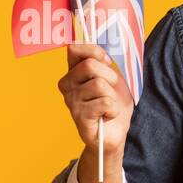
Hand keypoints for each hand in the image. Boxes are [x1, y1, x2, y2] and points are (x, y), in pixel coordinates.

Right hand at [59, 40, 132, 182]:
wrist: (115, 133)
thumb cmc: (113, 104)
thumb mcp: (114, 80)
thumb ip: (105, 63)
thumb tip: (101, 50)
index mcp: (73, 72)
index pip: (75, 49)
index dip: (95, 51)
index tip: (107, 62)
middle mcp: (67, 84)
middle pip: (90, 65)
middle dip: (110, 77)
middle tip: (111, 92)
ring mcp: (71, 101)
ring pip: (99, 84)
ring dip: (113, 97)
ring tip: (108, 107)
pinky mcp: (79, 116)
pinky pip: (104, 103)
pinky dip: (113, 110)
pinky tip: (106, 116)